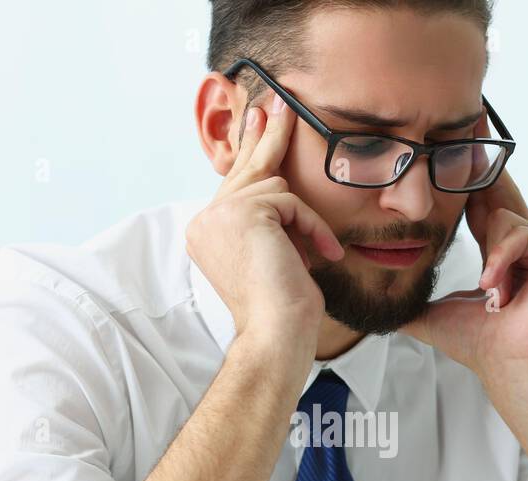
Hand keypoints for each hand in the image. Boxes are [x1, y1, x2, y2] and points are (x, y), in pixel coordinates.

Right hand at [185, 95, 344, 360]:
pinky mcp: (244, 212)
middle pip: (244, 169)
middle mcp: (204, 221)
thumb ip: (265, 221)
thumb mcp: (271, 255)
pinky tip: (323, 254)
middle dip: (267, 135)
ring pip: (276, 187)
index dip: (251, 150)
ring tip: (320, 252)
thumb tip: (277, 184)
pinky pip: (291, 201)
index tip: (260, 118)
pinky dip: (313, 227)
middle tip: (280, 100)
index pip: (234, 184)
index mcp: (205, 232)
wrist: (276, 332)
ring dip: (305, 222)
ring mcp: (219, 214)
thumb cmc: (281, 307)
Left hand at [402, 154, 527, 386]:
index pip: (481, 210)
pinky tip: (497, 287)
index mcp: (499, 257)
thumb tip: (377, 301)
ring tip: (491, 292)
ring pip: (503, 219)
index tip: (449, 157)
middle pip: (499, 198)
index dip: (466, 186)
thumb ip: (410, 300)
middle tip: (465, 142)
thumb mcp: (433, 314)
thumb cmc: (481, 345)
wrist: (509, 363)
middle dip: (480, 177)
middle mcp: (525, 248)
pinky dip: (503, 259)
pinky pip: (520, 234)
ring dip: (490, 256)